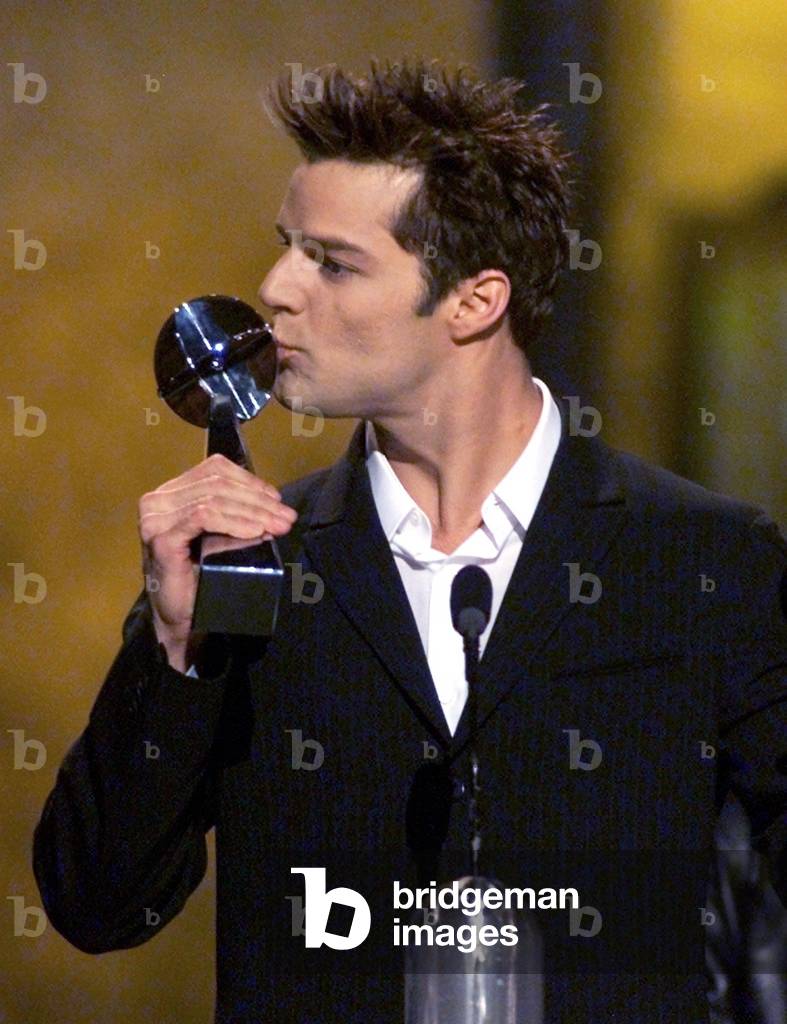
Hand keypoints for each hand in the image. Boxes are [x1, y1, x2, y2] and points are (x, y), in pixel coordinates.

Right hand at [137, 453, 297, 669]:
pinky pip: (203, 517)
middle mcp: (157, 501)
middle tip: (286, 517)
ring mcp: (155, 519)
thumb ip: (234, 513)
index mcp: (171, 493)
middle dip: (258, 499)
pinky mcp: (161, 539)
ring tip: (278, 525)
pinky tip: (255, 531)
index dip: (250, 481)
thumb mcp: (219, 535)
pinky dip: (234, 522)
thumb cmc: (199, 577)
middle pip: (217, 483)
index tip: (277, 500)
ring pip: (214, 498)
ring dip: (253, 511)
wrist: (180, 619)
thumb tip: (274, 504)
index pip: (215, 470)